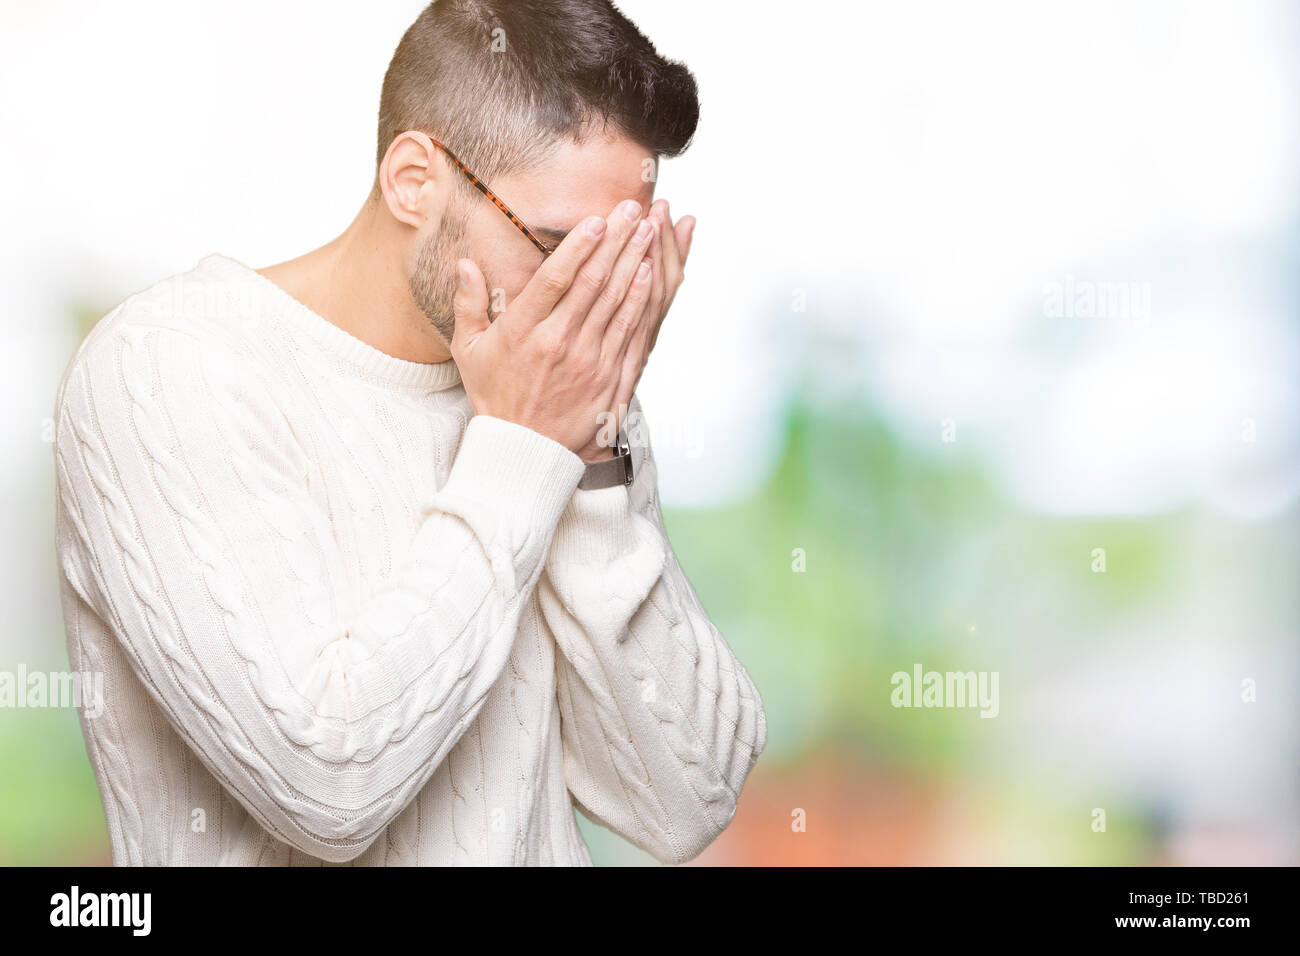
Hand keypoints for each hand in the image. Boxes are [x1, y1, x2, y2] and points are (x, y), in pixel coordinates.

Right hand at [451, 199, 658, 455]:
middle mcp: (559, 343)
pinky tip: (650, 273)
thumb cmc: (496, 396)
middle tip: (633, 207)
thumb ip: (467, 304)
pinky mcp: (611, 377)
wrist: (525, 450)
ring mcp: (589, 361)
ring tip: (649, 229)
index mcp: (523, 332)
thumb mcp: (468, 351)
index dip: (579, 247)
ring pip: (617, 302)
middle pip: (593, 283)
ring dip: (635, 261)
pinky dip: (642, 300)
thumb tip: (465, 263)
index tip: (596, 219)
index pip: (555, 280)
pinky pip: (630, 332)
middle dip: (615, 241)